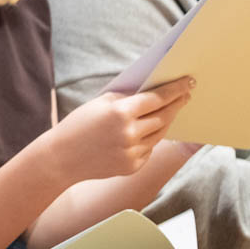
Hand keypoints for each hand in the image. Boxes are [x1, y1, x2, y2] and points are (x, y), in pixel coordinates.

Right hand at [46, 76, 193, 182]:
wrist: (61, 158)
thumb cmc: (78, 125)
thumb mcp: (99, 104)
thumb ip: (125, 98)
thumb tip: (151, 92)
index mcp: (120, 113)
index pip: (157, 98)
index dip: (175, 89)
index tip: (188, 82)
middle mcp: (129, 133)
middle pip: (164, 116)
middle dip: (177, 104)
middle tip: (186, 95)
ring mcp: (132, 152)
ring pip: (160, 134)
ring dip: (165, 121)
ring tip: (169, 111)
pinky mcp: (133, 166)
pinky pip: (148, 149)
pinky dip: (148, 140)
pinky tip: (142, 134)